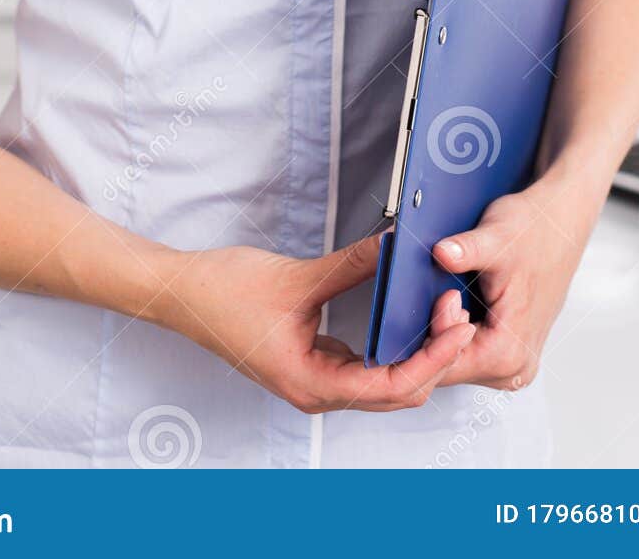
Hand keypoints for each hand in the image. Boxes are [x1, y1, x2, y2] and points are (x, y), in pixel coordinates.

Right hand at [157, 232, 475, 413]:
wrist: (180, 293)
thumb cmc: (224, 293)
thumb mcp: (296, 277)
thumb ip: (352, 266)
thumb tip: (396, 246)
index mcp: (313, 384)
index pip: (392, 387)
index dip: (432, 357)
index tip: (457, 324)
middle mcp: (318, 391)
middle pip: (396, 391)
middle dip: (434, 354)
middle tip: (459, 310)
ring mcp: (316, 379)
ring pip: (384, 381)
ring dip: (417, 351)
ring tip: (444, 311)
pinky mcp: (313, 361)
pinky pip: (366, 364)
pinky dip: (393, 344)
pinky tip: (409, 315)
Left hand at [428, 175, 599, 390]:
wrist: (558, 225)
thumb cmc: (534, 232)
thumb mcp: (496, 238)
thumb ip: (466, 250)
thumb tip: (441, 253)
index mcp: (510, 351)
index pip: (446, 366)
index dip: (434, 331)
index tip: (446, 294)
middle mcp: (515, 367)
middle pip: (450, 367)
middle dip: (438, 331)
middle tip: (451, 292)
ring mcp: (514, 362)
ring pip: (457, 361)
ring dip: (447, 330)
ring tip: (461, 295)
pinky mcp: (511, 351)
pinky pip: (469, 353)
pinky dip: (458, 330)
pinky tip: (466, 304)